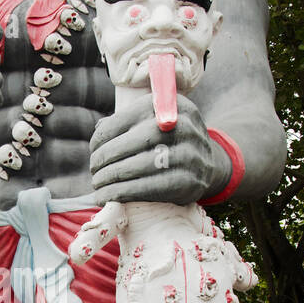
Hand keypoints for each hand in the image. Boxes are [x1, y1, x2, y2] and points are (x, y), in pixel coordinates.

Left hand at [89, 92, 231, 204]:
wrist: (209, 165)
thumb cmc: (170, 141)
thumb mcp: (155, 121)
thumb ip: (129, 122)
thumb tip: (99, 131)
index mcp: (167, 105)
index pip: (120, 122)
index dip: (100, 140)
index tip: (94, 152)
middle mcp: (179, 126)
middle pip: (126, 145)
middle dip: (102, 161)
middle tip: (93, 171)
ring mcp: (186, 155)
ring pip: (133, 168)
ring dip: (107, 180)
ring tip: (97, 185)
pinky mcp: (186, 182)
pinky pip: (144, 189)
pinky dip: (119, 194)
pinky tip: (106, 197)